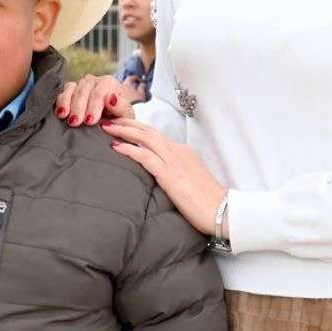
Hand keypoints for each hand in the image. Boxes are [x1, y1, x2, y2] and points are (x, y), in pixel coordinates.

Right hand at [54, 75, 135, 126]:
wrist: (109, 120)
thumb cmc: (118, 118)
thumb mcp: (125, 116)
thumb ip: (121, 107)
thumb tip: (111, 98)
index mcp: (109, 83)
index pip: (99, 93)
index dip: (93, 107)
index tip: (90, 121)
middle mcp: (94, 80)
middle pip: (84, 91)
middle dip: (79, 107)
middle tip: (75, 123)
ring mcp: (80, 83)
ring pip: (71, 89)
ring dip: (67, 104)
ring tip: (65, 117)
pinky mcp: (70, 89)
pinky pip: (62, 91)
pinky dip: (60, 102)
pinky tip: (60, 113)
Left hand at [101, 118, 227, 238]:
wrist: (224, 211)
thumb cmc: (207, 201)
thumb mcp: (189, 180)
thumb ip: (174, 173)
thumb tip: (159, 175)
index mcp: (183, 152)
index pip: (155, 134)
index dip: (137, 128)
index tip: (121, 125)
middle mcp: (178, 152)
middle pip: (148, 131)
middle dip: (126, 123)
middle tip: (109, 119)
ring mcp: (174, 162)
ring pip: (145, 138)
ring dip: (124, 131)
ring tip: (107, 127)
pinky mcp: (170, 175)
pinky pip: (145, 157)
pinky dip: (129, 149)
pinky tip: (116, 147)